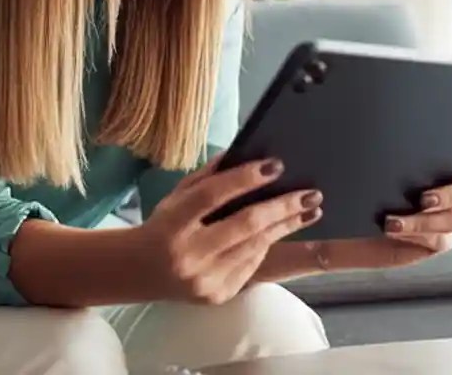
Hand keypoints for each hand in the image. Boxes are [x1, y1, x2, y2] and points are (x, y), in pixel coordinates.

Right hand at [134, 154, 322, 304]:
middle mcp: (188, 255)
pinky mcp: (217, 296)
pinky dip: (268, 245)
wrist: (140, 273)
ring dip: (286, 227)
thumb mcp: (176, 196)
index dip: (245, 179)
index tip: (276, 165)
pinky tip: (282, 230)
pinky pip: (252, 266)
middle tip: (311, 194)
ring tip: (310, 211)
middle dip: (283, 207)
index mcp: (172, 223)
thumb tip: (247, 156)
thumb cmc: (163, 226)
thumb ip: (208, 177)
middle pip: (245, 224)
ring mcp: (204, 280)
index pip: (212, 195)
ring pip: (255, 247)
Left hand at [309, 142, 451, 270]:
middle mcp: (451, 191)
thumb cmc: (353, 185)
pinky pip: (439, 240)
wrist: (338, 224)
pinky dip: (416, 234)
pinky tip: (393, 229)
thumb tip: (388, 126)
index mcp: (440, 163)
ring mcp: (445, 218)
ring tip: (393, 220)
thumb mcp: (365, 162)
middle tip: (425, 197)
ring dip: (425, 219)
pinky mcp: (433, 242)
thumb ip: (385, 147)